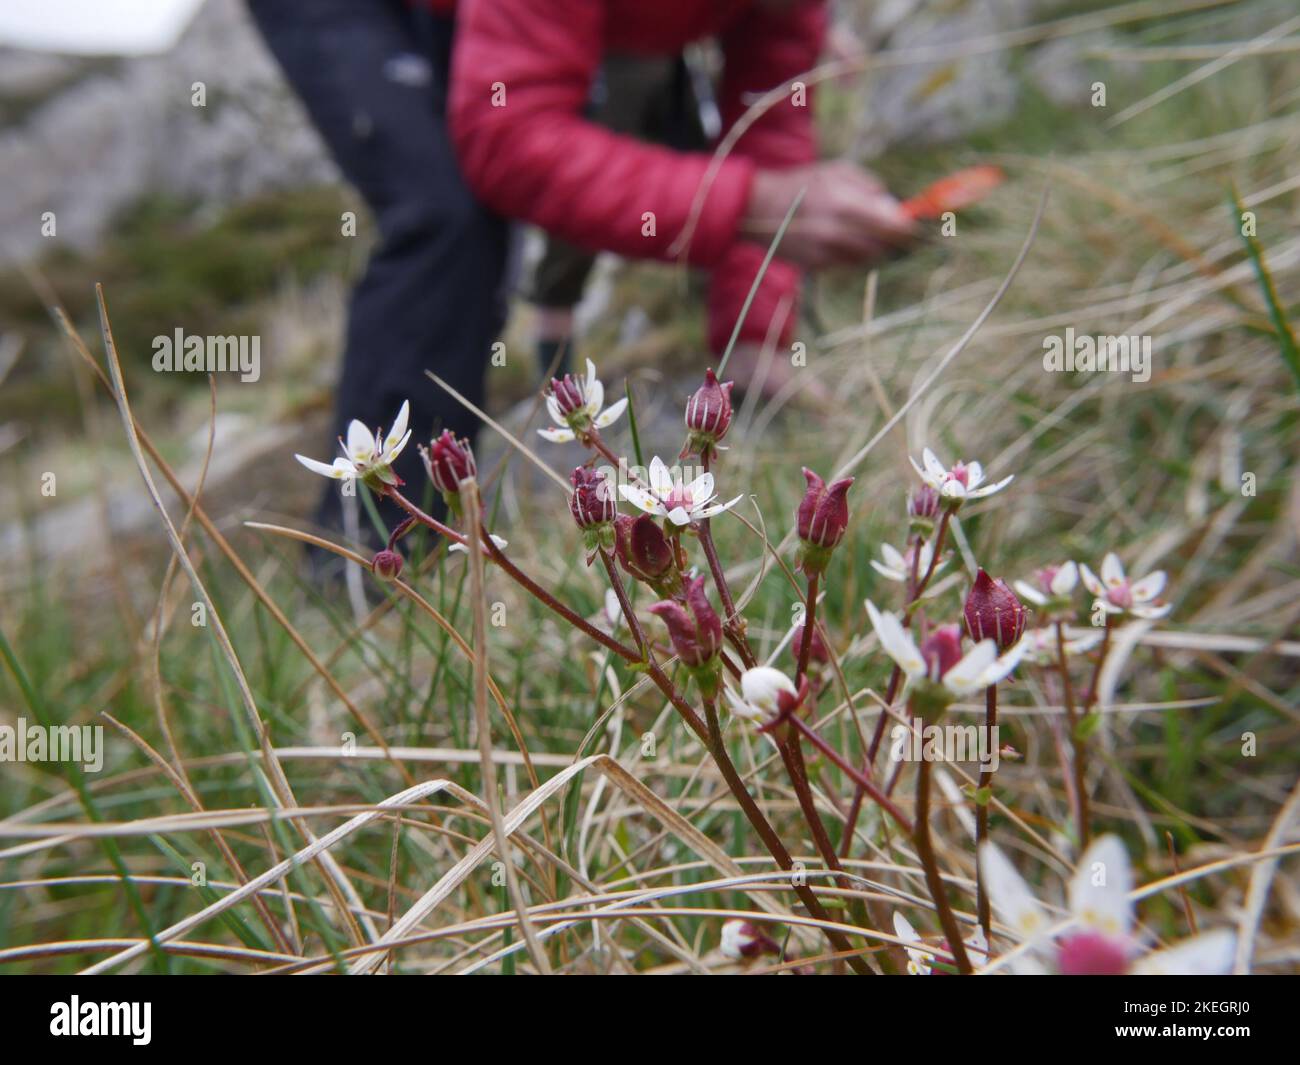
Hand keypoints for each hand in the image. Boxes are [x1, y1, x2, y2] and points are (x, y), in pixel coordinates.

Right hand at [741, 162, 914, 268]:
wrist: (759, 209)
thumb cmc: (803, 184)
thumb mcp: (837, 171)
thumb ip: (870, 186)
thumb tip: (895, 207)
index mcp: (846, 205)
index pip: (892, 226)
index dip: (909, 229)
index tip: (915, 228)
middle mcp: (838, 233)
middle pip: (883, 246)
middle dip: (892, 239)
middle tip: (896, 233)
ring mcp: (826, 253)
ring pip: (867, 258)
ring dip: (873, 248)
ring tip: (863, 232)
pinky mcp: (817, 266)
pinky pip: (848, 264)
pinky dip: (852, 255)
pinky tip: (842, 241)